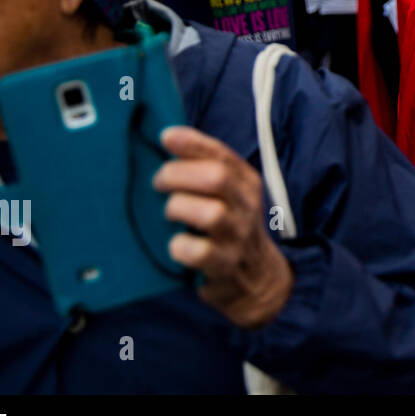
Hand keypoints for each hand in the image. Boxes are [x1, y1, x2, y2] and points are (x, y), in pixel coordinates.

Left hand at [154, 126, 292, 328]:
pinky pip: (199, 252)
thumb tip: (165, 140)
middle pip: (216, 178)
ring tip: (169, 214)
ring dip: (179, 209)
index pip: (222, 154)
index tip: (165, 137)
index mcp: (246, 182)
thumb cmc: (228, 228)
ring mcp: (238, 236)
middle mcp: (246, 205)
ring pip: (210, 214)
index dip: (192, 143)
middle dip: (177, 175)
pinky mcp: (225, 265)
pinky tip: (175, 245)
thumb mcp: (228, 195)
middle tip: (158, 183)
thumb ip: (204, 169)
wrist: (256, 279)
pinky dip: (180, 247)